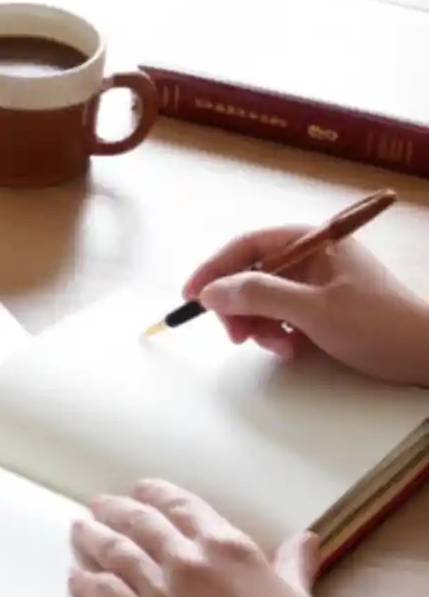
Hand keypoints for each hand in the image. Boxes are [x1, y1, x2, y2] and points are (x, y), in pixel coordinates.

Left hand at [68, 479, 318, 596]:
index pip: (181, 505)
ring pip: (113, 554)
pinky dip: (84, 584)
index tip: (140, 488)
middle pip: (138, 523)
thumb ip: (293, 568)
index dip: (156, 493)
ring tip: (79, 530)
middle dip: (114, 510)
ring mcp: (155, 592)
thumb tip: (304, 540)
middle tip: (96, 504)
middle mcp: (185, 562)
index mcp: (226, 548)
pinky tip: (75, 578)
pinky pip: (100, 596)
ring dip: (92, 540)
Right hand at [183, 225, 428, 384]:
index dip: (214, 269)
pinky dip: (277, 332)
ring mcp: (316, 282)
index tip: (192, 297)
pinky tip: (292, 348)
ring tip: (279, 347)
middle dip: (239, 306)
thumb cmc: (377, 324)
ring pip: (263, 299)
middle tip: (236, 336)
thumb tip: (209, 292)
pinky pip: (281, 314)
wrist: (428, 356)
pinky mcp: (321, 307)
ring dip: (259, 325)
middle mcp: (310, 256)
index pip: (247, 246)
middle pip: (251, 274)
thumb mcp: (313, 309)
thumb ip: (258, 295)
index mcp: (311, 241)